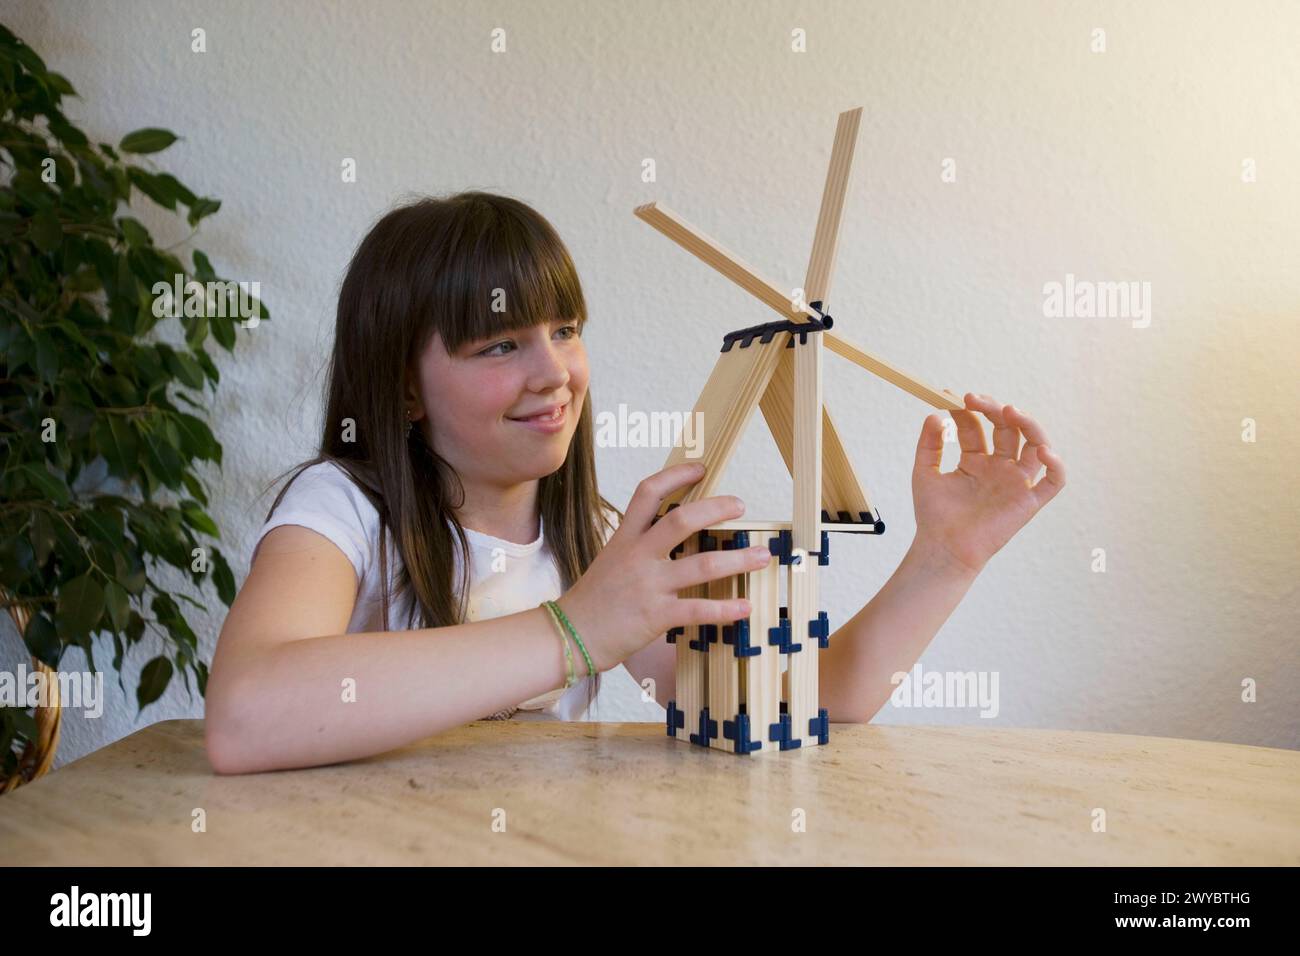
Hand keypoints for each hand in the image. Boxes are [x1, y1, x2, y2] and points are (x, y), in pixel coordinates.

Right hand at [556, 462, 770, 672]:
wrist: (569, 635)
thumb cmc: (594, 601)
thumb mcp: (612, 561)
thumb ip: (640, 546)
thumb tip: (674, 534)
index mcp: (625, 538)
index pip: (648, 492)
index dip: (676, 475)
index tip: (701, 468)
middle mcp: (638, 556)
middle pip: (682, 520)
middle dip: (717, 508)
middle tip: (741, 505)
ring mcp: (648, 585)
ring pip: (702, 564)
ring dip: (738, 559)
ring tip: (762, 555)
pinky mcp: (656, 615)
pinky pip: (699, 609)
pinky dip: (726, 609)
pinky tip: (745, 607)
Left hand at [911, 392, 1065, 575]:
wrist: (943, 548)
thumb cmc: (933, 515)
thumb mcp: (925, 472)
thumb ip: (929, 444)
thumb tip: (935, 414)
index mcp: (976, 461)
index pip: (977, 427)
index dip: (968, 411)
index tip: (950, 395)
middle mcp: (999, 468)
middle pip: (1008, 429)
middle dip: (995, 410)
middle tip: (975, 399)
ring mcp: (1016, 482)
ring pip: (1035, 445)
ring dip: (1028, 424)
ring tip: (1010, 411)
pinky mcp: (1030, 501)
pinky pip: (1054, 480)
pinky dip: (1056, 464)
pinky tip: (1042, 450)